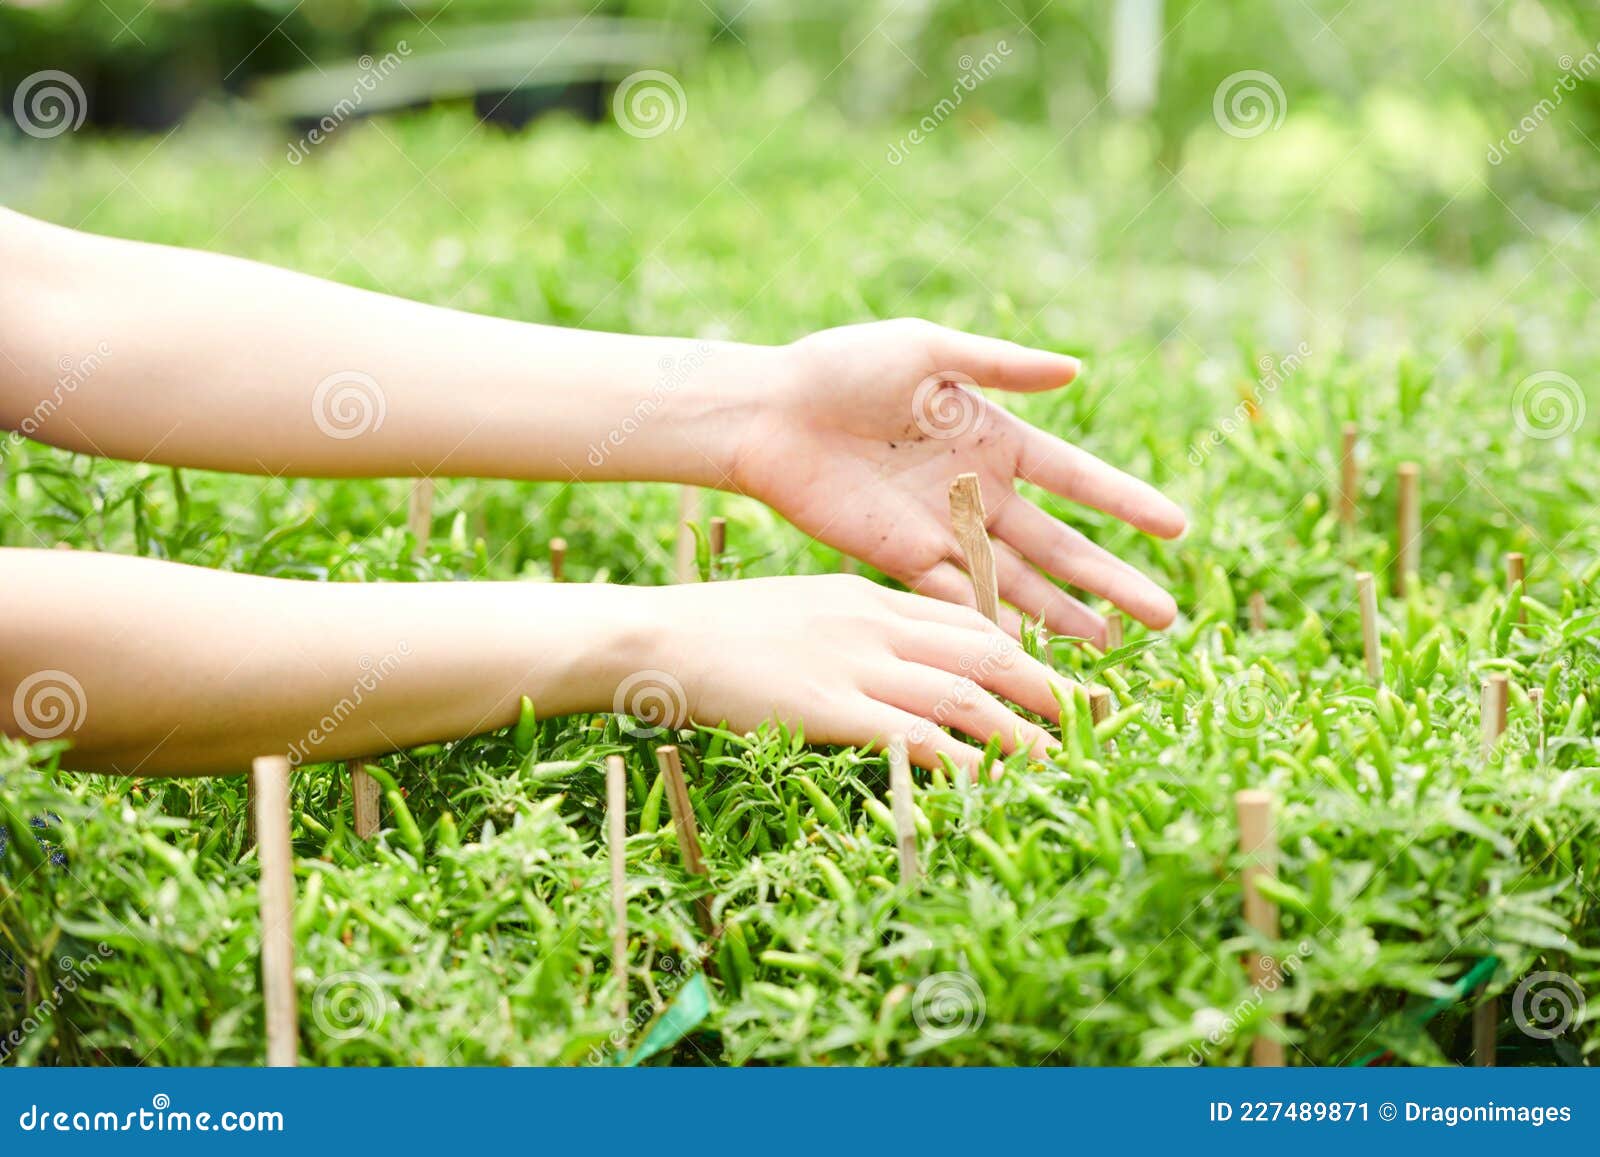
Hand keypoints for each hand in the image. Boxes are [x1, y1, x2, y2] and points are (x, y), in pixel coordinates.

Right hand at [630, 575, 1065, 774]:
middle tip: (1098, 719)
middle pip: (984, 653)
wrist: (653, 636)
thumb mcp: (801, 614)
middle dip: (1047, 686)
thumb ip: (856, 632)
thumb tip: (901, 666)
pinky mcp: (826, 706)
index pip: (967, 620)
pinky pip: (913, 735)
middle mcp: (873, 622)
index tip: (1064, 679)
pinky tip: (994, 782)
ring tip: (1065, 760)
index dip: (1025, 651)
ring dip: (1022, 729)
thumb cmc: (718, 633)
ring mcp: (852, 662)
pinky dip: (962, 759)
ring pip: (962, 695)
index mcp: (868, 596)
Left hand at [732, 320, 1184, 643]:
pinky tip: (1029, 651)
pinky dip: (990, 623)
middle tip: (1164, 615)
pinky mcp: (900, 558)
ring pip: (1016, 580)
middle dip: (1110, 578)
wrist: (769, 412)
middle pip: (1058, 544)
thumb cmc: (843, 367)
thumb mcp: (928, 352)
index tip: (1178, 528)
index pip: (1075, 478)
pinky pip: (956, 595)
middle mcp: (977, 489)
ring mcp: (942, 529)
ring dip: (1062, 614)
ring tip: (1110, 645)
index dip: (1125, 503)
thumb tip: (1075, 370)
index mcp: (993, 436)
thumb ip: (999, 366)